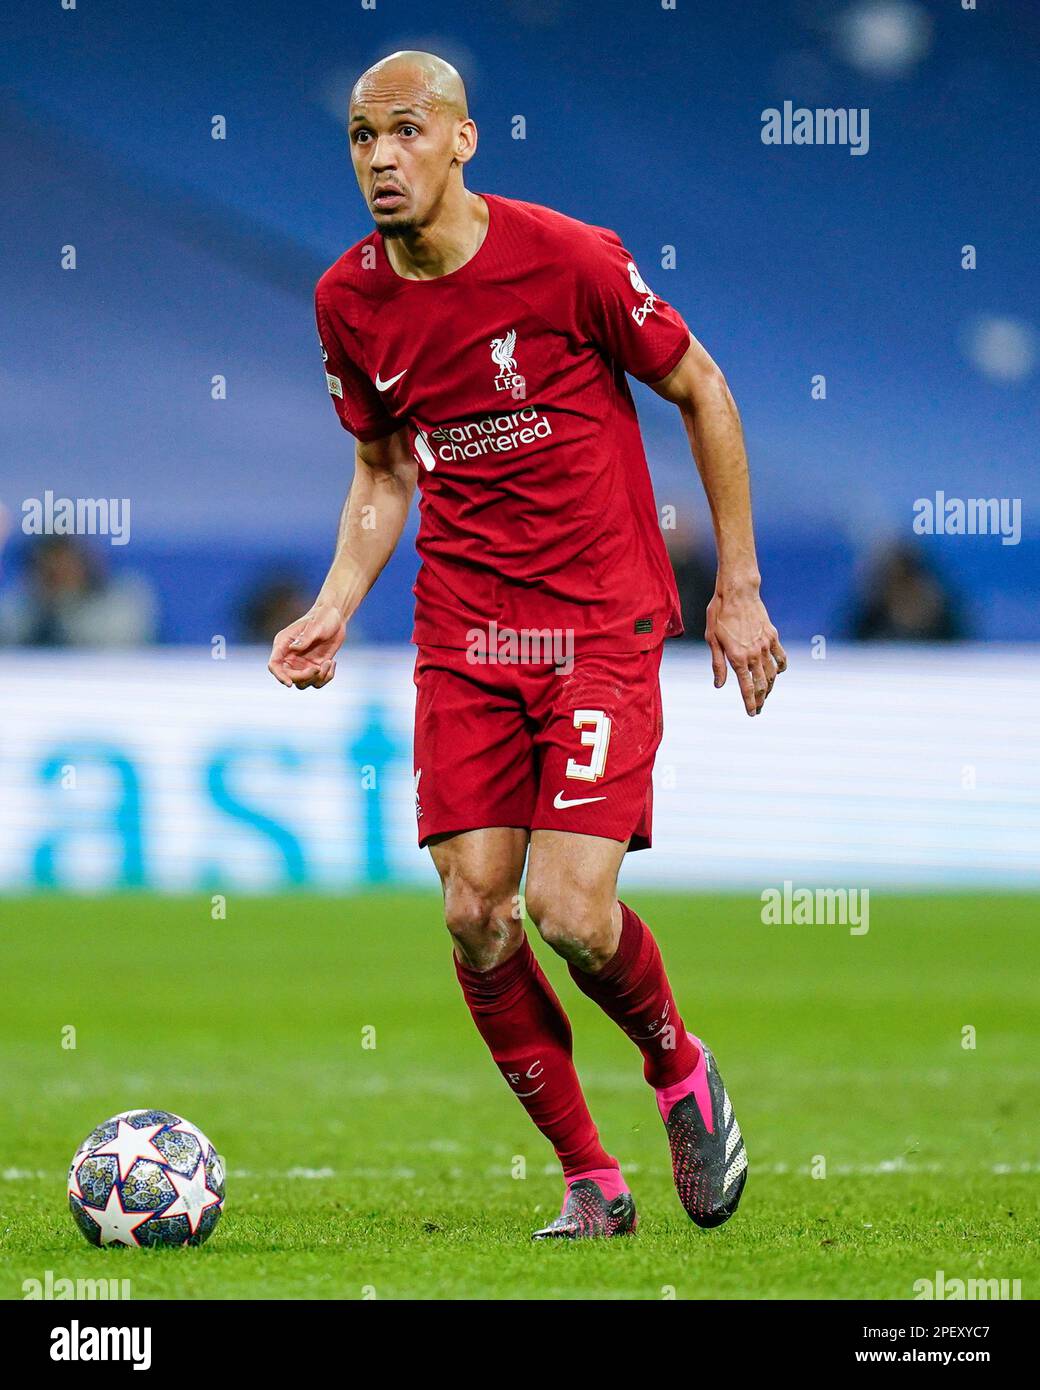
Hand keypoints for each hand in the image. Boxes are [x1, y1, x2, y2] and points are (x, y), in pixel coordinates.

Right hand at [267, 602, 344, 689]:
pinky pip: (317, 681)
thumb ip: (305, 638)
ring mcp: (302, 663)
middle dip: (303, 677)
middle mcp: (290, 656)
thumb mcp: (316, 626)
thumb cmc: (323, 617)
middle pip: (288, 677)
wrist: (335, 617)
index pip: (274, 664)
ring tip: (329, 662)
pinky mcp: (314, 666)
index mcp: (283, 644)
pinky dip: (326, 677)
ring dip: (317, 678)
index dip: (279, 676)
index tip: (289, 684)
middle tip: (317, 668)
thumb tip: (293, 648)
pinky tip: (332, 663)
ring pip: (303, 683)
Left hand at [705, 587, 786, 715]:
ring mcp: (765, 645)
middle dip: (760, 699)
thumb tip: (719, 685)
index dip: (750, 703)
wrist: (738, 592)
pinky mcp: (772, 636)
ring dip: (770, 687)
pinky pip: (781, 656)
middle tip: (759, 709)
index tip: (752, 713)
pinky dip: (781, 667)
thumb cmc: (719, 614)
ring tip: (766, 695)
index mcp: (737, 657)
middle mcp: (754, 654)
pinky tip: (779, 673)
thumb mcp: (712, 639)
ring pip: (772, 673)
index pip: (746, 687)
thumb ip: (718, 664)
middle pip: (761, 684)